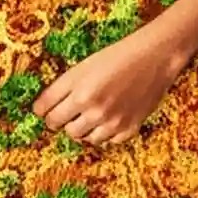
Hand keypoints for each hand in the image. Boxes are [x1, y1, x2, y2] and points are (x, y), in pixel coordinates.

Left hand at [32, 30, 183, 145]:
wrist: (154, 58)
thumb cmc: (117, 56)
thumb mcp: (84, 66)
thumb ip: (62, 87)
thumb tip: (43, 108)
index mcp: (79, 91)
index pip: (45, 110)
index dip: (42, 110)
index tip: (44, 109)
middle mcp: (93, 110)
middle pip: (61, 127)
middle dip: (59, 120)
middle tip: (66, 112)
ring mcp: (112, 122)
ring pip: (82, 137)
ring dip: (80, 128)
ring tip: (88, 115)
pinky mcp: (128, 129)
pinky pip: (106, 141)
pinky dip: (104, 133)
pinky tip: (108, 118)